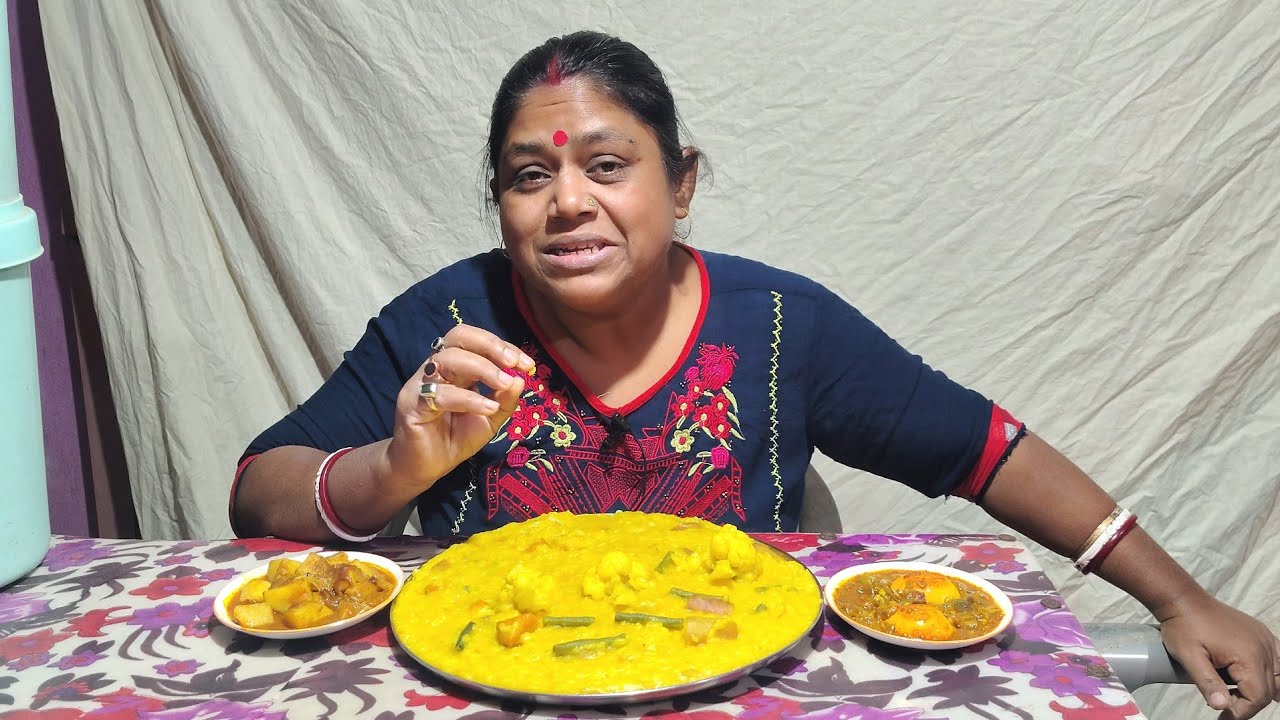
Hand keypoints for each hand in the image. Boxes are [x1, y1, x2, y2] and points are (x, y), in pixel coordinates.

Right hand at [381, 324, 534, 495]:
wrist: (426, 469)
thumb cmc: (454, 440)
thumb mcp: (489, 420)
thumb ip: (504, 400)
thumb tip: (520, 378)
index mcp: (454, 369)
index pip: (475, 342)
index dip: (501, 347)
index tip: (526, 364)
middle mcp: (436, 370)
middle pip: (459, 337)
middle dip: (490, 346)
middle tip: (513, 363)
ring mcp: (420, 384)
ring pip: (448, 359)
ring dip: (482, 368)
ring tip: (504, 384)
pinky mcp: (412, 404)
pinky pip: (441, 394)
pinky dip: (469, 399)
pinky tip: (488, 409)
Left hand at [1158, 592, 1278, 718]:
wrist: (1183, 600)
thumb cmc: (1183, 626)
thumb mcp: (1189, 657)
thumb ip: (1207, 683)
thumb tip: (1222, 706)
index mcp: (1248, 655)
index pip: (1257, 697)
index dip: (1241, 712)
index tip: (1223, 717)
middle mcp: (1263, 648)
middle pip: (1268, 689)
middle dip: (1247, 703)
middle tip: (1224, 705)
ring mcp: (1265, 640)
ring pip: (1278, 676)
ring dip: (1261, 690)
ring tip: (1238, 695)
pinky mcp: (1261, 634)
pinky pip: (1279, 659)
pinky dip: (1274, 673)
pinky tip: (1261, 680)